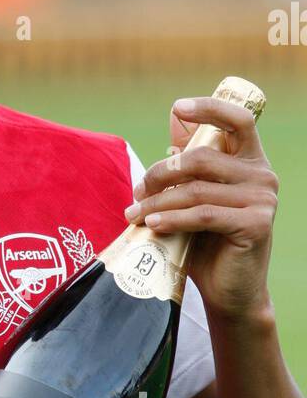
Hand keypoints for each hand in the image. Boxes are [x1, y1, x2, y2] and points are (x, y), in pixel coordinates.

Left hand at [124, 95, 278, 321]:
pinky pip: (203, 215)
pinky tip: (152, 225)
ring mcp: (264, 200)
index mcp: (251, 160)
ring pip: (196, 190)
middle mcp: (263, 175)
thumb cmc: (208, 241)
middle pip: (201, 158)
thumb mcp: (197, 195)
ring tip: (134, 214)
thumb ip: (190, 163)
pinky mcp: (256, 225)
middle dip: (160, 173)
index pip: (239, 120)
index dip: (209, 108)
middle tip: (138, 192)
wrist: (229, 290)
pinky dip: (172, 219)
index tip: (178, 107)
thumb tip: (175, 120)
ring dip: (157, 202)